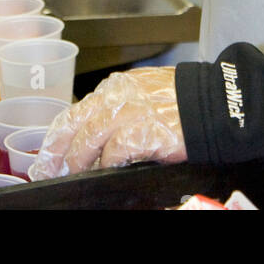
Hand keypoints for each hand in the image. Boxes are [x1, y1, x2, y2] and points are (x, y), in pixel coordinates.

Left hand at [29, 68, 186, 177]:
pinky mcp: (145, 131)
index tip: (48, 157)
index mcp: (115, 88)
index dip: (57, 138)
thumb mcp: (142, 94)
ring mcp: (130, 112)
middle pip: (75, 125)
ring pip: (90, 138)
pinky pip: (116, 150)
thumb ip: (117, 108)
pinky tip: (106, 172)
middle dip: (58, 153)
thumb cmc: (182, 102)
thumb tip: (95, 137)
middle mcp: (117, 96)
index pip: (75, 112)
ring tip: (74, 175)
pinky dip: (107, 163)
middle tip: (50, 172)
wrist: (215, 103)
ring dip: (79, 161)